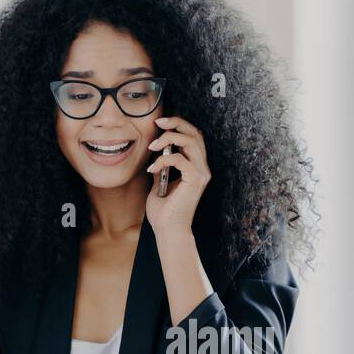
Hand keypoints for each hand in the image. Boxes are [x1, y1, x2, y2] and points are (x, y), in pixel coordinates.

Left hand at [145, 115, 210, 234]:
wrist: (168, 230)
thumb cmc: (164, 212)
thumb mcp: (159, 183)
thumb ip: (161, 168)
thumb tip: (155, 155)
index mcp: (196, 167)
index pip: (193, 137)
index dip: (178, 125)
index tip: (160, 123)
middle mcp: (202, 168)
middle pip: (195, 134)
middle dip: (176, 123)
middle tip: (158, 123)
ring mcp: (201, 174)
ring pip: (191, 142)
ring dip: (168, 139)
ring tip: (152, 147)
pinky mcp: (195, 180)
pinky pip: (180, 159)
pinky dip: (163, 160)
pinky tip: (152, 169)